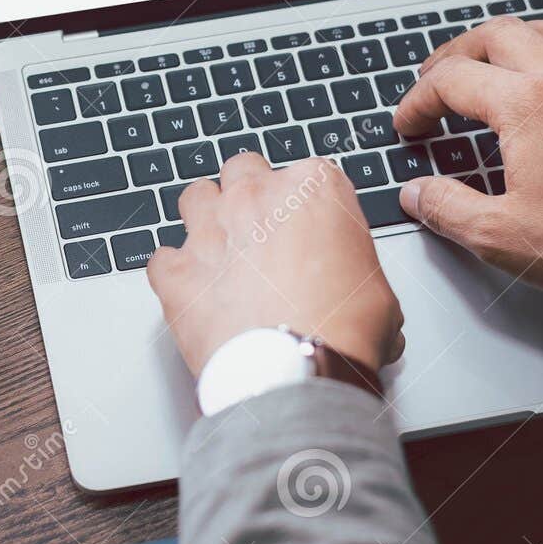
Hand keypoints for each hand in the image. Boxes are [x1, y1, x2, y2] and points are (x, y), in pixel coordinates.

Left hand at [146, 153, 405, 375]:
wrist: (296, 374)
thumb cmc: (341, 332)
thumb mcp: (380, 293)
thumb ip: (359, 275)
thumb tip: (359, 298)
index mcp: (313, 189)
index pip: (306, 176)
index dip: (307, 207)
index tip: (309, 231)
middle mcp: (256, 197)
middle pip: (244, 170)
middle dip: (251, 195)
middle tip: (263, 231)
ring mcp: (209, 230)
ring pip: (195, 196)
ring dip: (206, 217)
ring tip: (220, 250)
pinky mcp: (176, 272)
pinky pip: (162, 259)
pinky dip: (174, 273)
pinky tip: (192, 292)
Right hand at [391, 16, 542, 341]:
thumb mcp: (504, 237)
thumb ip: (448, 209)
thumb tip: (417, 194)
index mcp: (527, 105)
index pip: (452, 79)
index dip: (418, 100)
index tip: (411, 125)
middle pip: (495, 34)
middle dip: (455, 54)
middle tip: (436, 80)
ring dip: (507, 41)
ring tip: (488, 65)